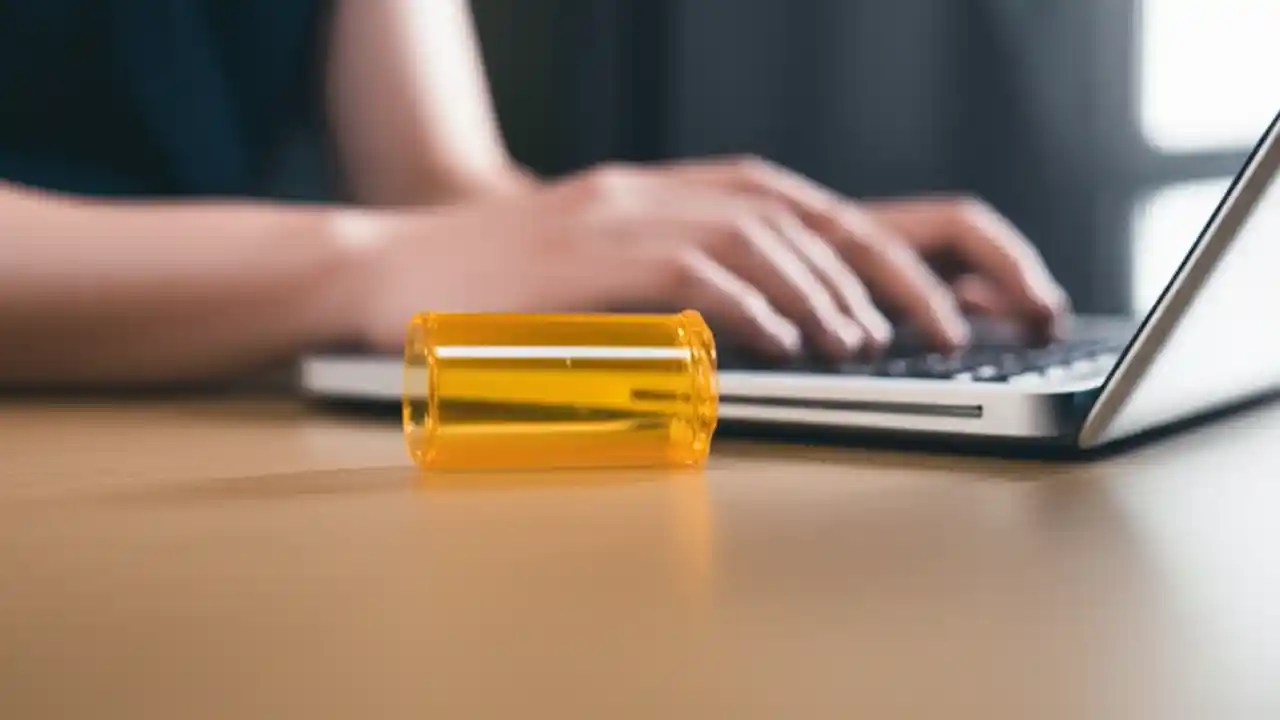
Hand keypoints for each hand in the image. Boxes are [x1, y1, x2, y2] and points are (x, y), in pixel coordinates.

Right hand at [349, 157, 1069, 358]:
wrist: (374, 277)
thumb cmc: (478, 292)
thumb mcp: (581, 275)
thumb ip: (657, 284)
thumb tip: (742, 325)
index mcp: (647, 193)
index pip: (777, 196)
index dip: (854, 240)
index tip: (907, 294)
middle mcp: (640, 193)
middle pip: (788, 209)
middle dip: (873, 267)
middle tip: (932, 325)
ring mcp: (609, 221)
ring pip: (752, 234)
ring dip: (823, 290)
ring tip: (867, 343)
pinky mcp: (579, 264)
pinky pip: (688, 273)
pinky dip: (751, 306)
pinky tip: (790, 342)